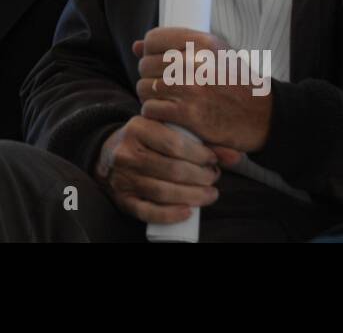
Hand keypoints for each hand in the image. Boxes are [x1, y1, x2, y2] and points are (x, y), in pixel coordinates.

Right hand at [93, 115, 222, 223]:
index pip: (174, 144)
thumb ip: (199, 139)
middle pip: (171, 170)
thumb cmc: (146, 140)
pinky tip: (188, 212)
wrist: (107, 154)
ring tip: (209, 194)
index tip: (212, 160)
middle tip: (213, 178)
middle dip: (200, 177)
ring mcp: (122, 177)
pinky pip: (147, 211)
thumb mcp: (165, 130)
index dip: (199, 155)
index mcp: (137, 128)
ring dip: (192, 196)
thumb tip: (235, 157)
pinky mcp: (122, 199)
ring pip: (162, 192)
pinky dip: (169, 215)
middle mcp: (126, 152)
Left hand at [134, 28, 271, 152]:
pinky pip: (152, 109)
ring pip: (145, 87)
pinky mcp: (189, 114)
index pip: (154, 39)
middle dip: (149, 76)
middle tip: (162, 85)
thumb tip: (136, 46)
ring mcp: (192, 89)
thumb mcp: (213, 55)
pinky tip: (167, 113)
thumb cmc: (236, 83)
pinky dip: (155, 113)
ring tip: (164, 99)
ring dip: (150, 95)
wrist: (264, 116)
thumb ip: (175, 47)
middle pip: (146, 65)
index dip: (149, 51)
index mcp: (203, 43)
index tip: (157, 61)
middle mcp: (196, 63)